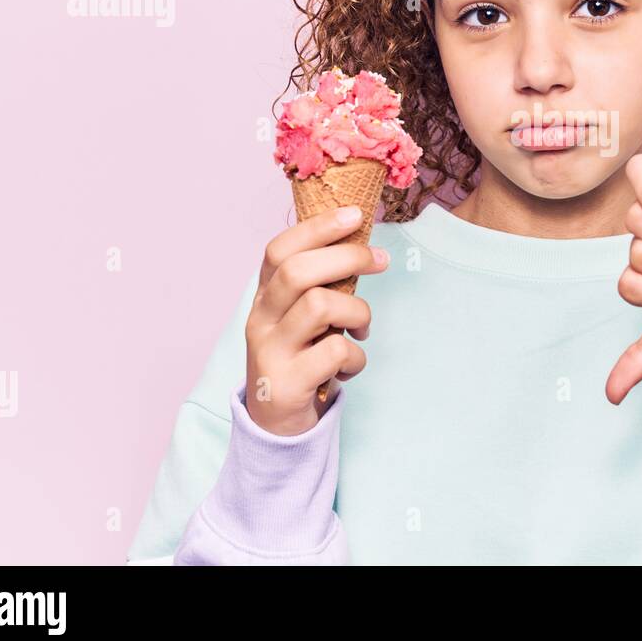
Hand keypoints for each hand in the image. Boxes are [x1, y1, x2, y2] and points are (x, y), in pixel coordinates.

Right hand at [245, 205, 390, 434]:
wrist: (276, 425)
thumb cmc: (301, 359)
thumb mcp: (302, 319)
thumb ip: (320, 286)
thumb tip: (362, 245)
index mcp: (265, 297)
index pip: (279, 250)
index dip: (317, 228)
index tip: (355, 215)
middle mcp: (260, 320)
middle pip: (298, 271)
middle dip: (348, 257)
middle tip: (380, 260)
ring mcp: (270, 351)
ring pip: (319, 306)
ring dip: (357, 311)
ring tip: (362, 327)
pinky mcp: (287, 383)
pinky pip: (336, 353)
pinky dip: (356, 358)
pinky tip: (350, 367)